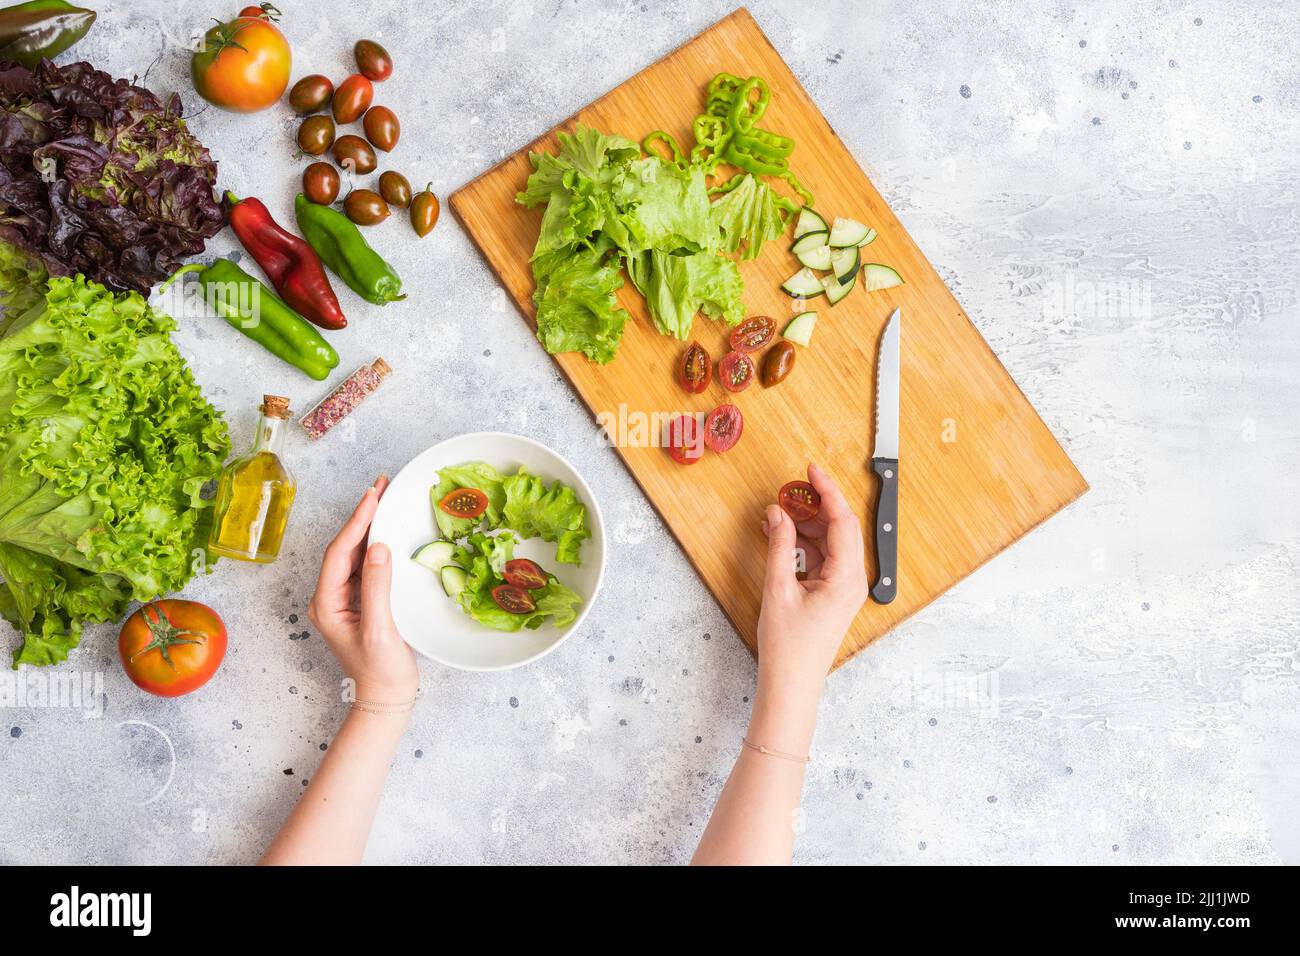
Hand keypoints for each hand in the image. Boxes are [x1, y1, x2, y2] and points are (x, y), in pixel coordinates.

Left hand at [307, 476, 418, 704]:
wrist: (386, 698)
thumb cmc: (381, 671)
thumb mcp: (380, 630)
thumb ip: (377, 588)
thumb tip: (377, 547)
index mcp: (326, 603)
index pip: (339, 552)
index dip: (356, 521)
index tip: (373, 495)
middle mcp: (330, 597)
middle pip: (344, 547)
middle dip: (363, 515)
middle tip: (382, 486)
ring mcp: (344, 599)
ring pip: (354, 553)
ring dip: (370, 526)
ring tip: (386, 499)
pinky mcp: (360, 601)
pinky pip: (365, 565)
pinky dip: (377, 544)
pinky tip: (389, 531)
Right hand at [756, 462, 869, 699]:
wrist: (791, 684)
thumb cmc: (788, 647)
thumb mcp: (778, 588)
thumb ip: (779, 545)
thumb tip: (778, 513)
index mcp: (847, 578)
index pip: (842, 520)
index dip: (827, 490)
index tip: (811, 470)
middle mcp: (852, 581)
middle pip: (840, 528)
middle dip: (816, 505)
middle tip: (791, 489)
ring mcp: (844, 588)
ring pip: (830, 542)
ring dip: (806, 525)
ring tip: (778, 515)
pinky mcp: (833, 594)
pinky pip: (823, 558)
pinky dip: (804, 545)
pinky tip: (782, 537)